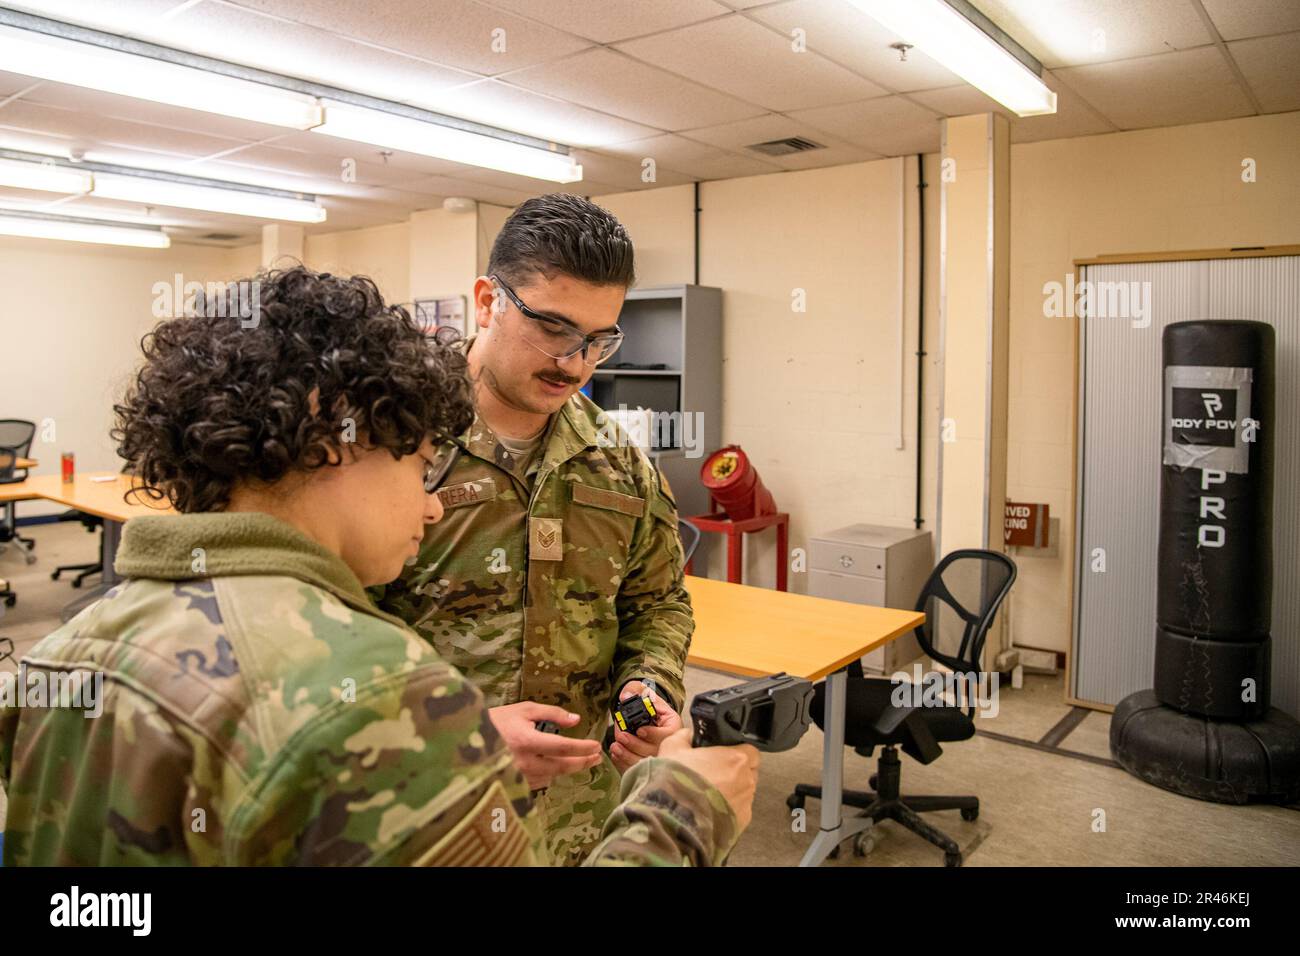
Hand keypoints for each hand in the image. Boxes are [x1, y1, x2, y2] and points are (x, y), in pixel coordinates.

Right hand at [488, 701, 602, 790]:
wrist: (467, 739)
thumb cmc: (497, 720)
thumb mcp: (524, 709)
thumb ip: (552, 714)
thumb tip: (576, 720)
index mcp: (527, 741)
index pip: (563, 747)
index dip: (583, 748)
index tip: (597, 746)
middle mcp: (524, 763)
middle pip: (562, 766)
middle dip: (582, 762)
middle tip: (597, 757)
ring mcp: (518, 777)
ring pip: (552, 776)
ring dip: (567, 769)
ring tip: (580, 761)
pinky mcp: (514, 785)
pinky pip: (538, 781)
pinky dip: (550, 773)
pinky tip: (555, 766)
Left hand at [609, 680, 682, 773]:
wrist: (649, 717)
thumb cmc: (650, 707)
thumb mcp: (646, 695)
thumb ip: (637, 692)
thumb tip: (625, 696)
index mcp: (673, 727)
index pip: (667, 734)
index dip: (652, 734)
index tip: (640, 730)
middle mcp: (669, 745)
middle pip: (654, 751)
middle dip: (635, 745)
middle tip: (621, 736)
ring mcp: (658, 757)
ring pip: (645, 763)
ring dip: (627, 756)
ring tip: (615, 746)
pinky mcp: (647, 766)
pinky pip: (636, 769)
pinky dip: (624, 764)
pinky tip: (616, 755)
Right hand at [659, 728, 759, 832]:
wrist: (676, 818)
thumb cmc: (678, 783)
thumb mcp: (672, 749)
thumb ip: (683, 736)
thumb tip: (687, 734)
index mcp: (736, 759)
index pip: (751, 751)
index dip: (738, 752)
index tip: (724, 756)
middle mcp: (746, 781)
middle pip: (750, 772)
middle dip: (736, 773)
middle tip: (715, 775)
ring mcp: (746, 803)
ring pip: (745, 793)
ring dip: (732, 792)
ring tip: (709, 795)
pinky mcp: (741, 822)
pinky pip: (739, 812)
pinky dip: (729, 811)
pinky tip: (710, 809)